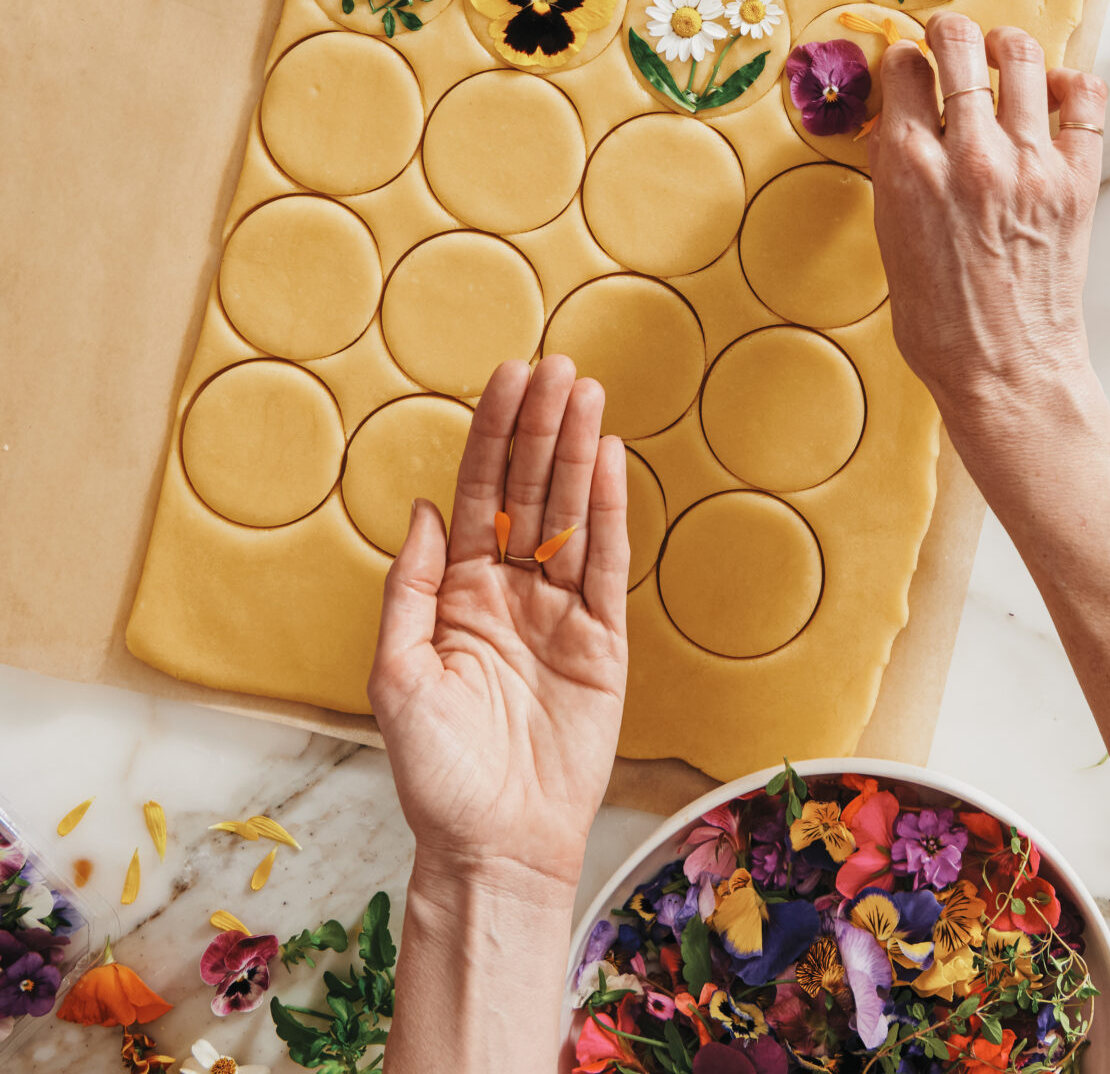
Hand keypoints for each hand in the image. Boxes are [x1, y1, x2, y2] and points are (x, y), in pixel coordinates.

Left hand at [368, 354, 628, 905]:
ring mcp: (561, 613)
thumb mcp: (397, 676)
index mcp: (460, 594)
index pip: (480, 493)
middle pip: (530, 490)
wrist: (493, 845)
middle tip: (555, 365)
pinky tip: (609, 460)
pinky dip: (610, 510)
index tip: (507, 378)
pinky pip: (608, 564)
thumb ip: (410, 589)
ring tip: (586, 391)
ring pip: (571, 514)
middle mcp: (512, 591)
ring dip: (577, 451)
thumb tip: (425, 509)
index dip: (493, 435)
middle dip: (540, 426)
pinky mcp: (604, 642)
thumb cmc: (436, 774)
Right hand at [868, 13, 1107, 425]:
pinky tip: (1051, 95)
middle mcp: (969, 153)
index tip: (910, 69)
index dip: (904, 60)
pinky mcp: (1078, 179)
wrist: (1004, 368)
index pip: (904, 67)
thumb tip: (906, 117)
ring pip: (1022, 56)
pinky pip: (1085, 96)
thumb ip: (899, 167)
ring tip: (1001, 56)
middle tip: (950, 41)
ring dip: (1005, 46)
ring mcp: (1030, 163)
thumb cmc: (937, 317)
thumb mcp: (891, 233)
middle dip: (949, 32)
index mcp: (910, 167)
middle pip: (959, 42)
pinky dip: (1068, 83)